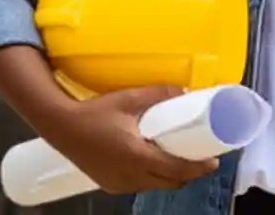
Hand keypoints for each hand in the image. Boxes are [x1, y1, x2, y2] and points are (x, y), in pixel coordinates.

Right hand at [36, 85, 218, 193]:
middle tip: (202, 158)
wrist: (59, 126)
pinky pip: (139, 185)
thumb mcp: (130, 98)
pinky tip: (157, 164)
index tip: (214, 161)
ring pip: (154, 185)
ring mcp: (118, 183)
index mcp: (137, 157)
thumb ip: (159, 93)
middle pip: (169, 182)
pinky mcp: (109, 184)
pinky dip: (153, 178)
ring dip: (171, 177)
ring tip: (182, 159)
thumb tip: (184, 89)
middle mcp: (130, 176)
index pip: (176, 170)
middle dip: (189, 173)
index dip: (198, 168)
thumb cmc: (94, 112)